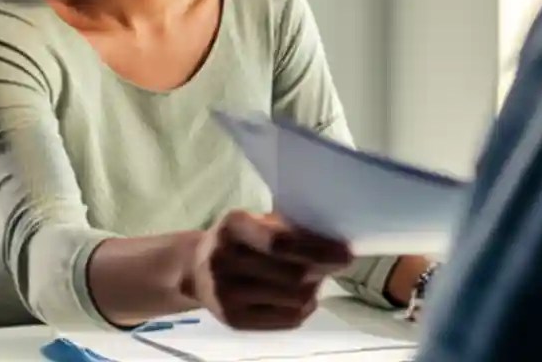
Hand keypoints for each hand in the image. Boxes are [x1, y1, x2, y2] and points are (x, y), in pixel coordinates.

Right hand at [188, 211, 352, 329]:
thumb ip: (286, 227)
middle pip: (290, 274)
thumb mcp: (254, 221)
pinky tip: (305, 298)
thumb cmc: (238, 239)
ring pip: (292, 300)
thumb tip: (334, 240)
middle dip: (323, 270)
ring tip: (318, 278)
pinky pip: (284, 320)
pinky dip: (305, 309)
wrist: (195, 269)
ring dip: (315, 289)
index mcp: (233, 227)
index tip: (346, 252)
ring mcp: (226, 295)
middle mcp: (224, 261)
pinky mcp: (232, 320)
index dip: (318, 249)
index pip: (280, 242)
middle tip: (338, 263)